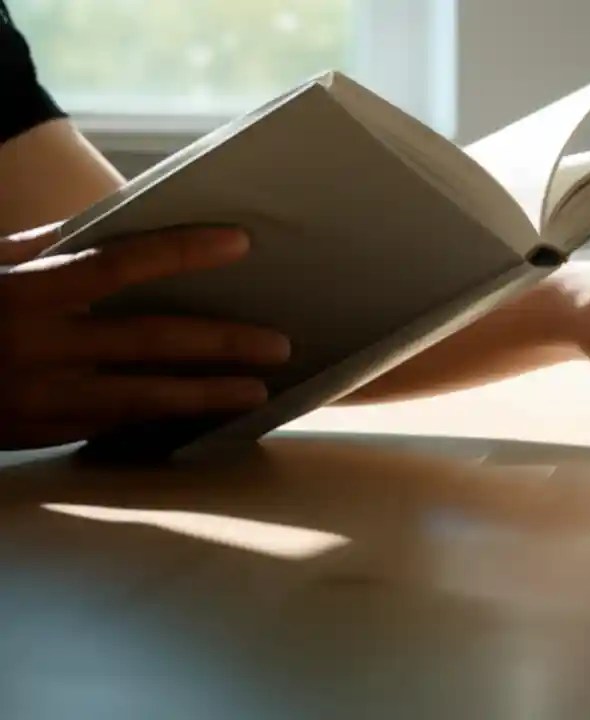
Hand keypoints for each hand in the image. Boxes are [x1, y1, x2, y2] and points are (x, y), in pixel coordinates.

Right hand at [0, 224, 290, 449]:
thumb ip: (49, 245)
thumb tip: (119, 221)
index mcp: (23, 291)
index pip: (118, 262)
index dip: (182, 251)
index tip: (240, 241)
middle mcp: (38, 346)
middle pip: (151, 342)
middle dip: (221, 343)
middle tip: (280, 342)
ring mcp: (41, 398)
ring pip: (143, 398)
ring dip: (207, 395)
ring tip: (259, 391)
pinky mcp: (42, 433)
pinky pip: (116, 426)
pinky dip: (163, 419)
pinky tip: (203, 416)